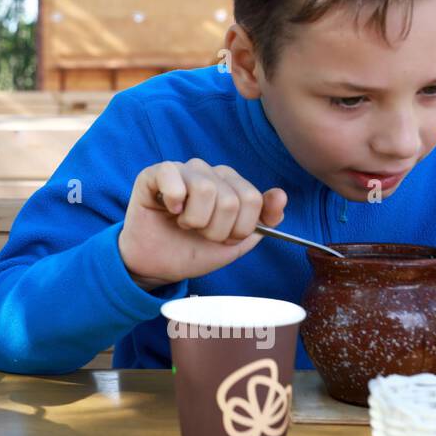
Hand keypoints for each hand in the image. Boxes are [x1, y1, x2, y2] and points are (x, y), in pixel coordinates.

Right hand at [118, 158, 287, 288]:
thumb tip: (280, 195)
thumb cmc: (193, 250)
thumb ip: (263, 221)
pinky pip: (173, 176)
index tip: (223, 238)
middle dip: (217, 230)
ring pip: (206, 189)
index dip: (239, 228)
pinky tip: (169, 210)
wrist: (157, 265)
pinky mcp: (154, 174)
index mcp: (230, 184)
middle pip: (231, 199)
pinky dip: (174, 200)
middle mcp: (208, 172)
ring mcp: (182, 171)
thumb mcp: (236, 242)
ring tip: (183, 224)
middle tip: (200, 233)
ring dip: (195, 220)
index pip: (253, 199)